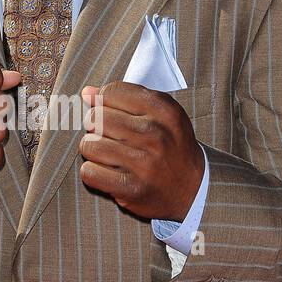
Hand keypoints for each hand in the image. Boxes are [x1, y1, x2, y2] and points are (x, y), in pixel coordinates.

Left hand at [78, 81, 204, 221]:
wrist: (194, 187)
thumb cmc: (171, 145)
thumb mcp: (160, 114)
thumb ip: (125, 98)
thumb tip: (87, 92)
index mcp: (163, 110)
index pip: (112, 92)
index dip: (104, 102)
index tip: (111, 112)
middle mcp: (154, 135)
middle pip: (96, 118)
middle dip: (95, 126)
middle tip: (108, 135)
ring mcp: (143, 163)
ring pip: (89, 145)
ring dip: (92, 149)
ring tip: (107, 154)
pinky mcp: (132, 188)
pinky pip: (89, 172)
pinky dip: (92, 172)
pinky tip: (106, 171)